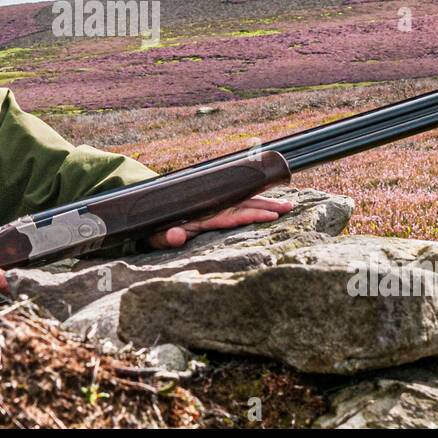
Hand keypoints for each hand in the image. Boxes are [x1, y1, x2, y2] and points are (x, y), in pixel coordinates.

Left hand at [147, 195, 293, 249]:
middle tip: (289, 207)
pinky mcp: (213, 208)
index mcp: (202, 214)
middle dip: (267, 204)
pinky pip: (237, 203)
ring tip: (287, 204)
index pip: (232, 214)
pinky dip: (254, 201)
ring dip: (264, 202)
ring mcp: (213, 206)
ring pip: (244, 201)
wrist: (148, 209)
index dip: (252, 213)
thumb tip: (176, 236)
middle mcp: (210, 207)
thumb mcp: (156, 235)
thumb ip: (166, 236)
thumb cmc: (154, 227)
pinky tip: (270, 203)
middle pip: (244, 203)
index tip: (272, 214)